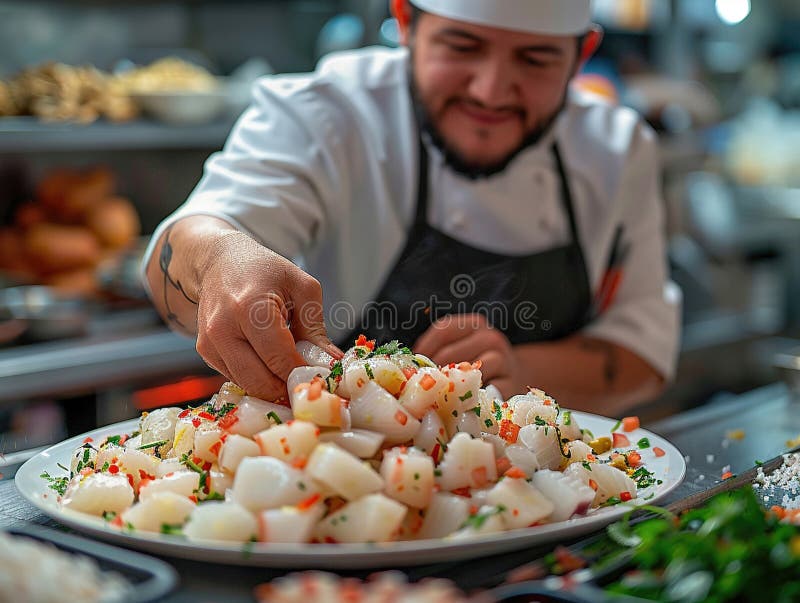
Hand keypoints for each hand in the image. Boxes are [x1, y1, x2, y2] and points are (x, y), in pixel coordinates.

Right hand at [195, 230, 341, 400]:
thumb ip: (316, 329)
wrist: (220, 261)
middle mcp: (223, 328)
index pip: (279, 359)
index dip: (303, 374)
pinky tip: (270, 363)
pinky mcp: (205, 352)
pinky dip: (257, 378)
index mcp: (250, 308)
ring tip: (291, 371)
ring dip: (273, 387)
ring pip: (248, 385)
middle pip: (260, 381)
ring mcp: (209, 342)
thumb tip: (332, 364)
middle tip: (308, 382)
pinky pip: (237, 378)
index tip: (321, 378)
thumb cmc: (264, 271)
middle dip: (287, 388)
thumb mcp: (302, 288)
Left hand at [413, 314, 522, 397]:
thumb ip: (439, 351)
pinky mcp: (510, 385)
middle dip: (431, 371)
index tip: (409, 366)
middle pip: (450, 353)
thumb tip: (407, 368)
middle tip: (416, 387)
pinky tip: (456, 407)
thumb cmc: (476, 361)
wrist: (514, 376)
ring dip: (447, 387)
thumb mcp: (461, 347)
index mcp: (474, 324)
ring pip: (466, 372)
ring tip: (432, 397)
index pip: (443, 330)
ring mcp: (503, 360)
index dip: (423, 348)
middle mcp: (490, 338)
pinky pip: (484, 394)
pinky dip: (468, 401)